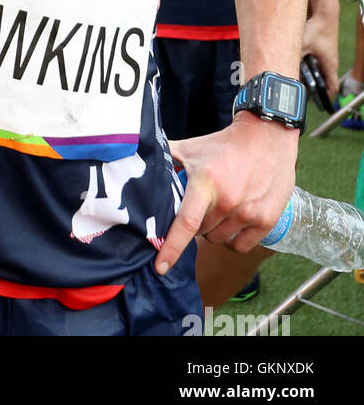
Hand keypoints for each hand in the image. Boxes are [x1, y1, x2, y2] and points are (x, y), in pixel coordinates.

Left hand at [157, 114, 296, 273]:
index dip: (171, 248)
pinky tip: (234, 220)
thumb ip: (166, 158)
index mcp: (205, 183)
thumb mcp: (191, 148)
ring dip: (215, 230)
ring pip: (220, 240)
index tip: (161, 267)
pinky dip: (234, 239)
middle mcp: (228, 201)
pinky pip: (241, 246)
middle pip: (201, 232)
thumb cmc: (223, 144)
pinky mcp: (267, 220)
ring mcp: (249, 213)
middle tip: (202, 203)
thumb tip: (137, 162)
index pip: (186, 223)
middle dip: (196, 223)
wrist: (266, 137)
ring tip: (221, 207)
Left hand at [301, 17, 338, 108]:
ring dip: (306, 74)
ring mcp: (325, 55)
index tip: (316, 103)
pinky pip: (313, 61)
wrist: (324, 13)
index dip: (325, 97)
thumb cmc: (318, 28)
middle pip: (321, 80)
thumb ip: (293, 55)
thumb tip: (280, 64)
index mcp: (330, 65)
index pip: (332, 87)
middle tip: (299, 90)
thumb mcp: (302, 44)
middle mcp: (329, 62)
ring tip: (294, 77)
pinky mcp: (321, 49)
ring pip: (316, 70)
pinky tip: (294, 61)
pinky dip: (305, 63)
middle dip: (311, 86)